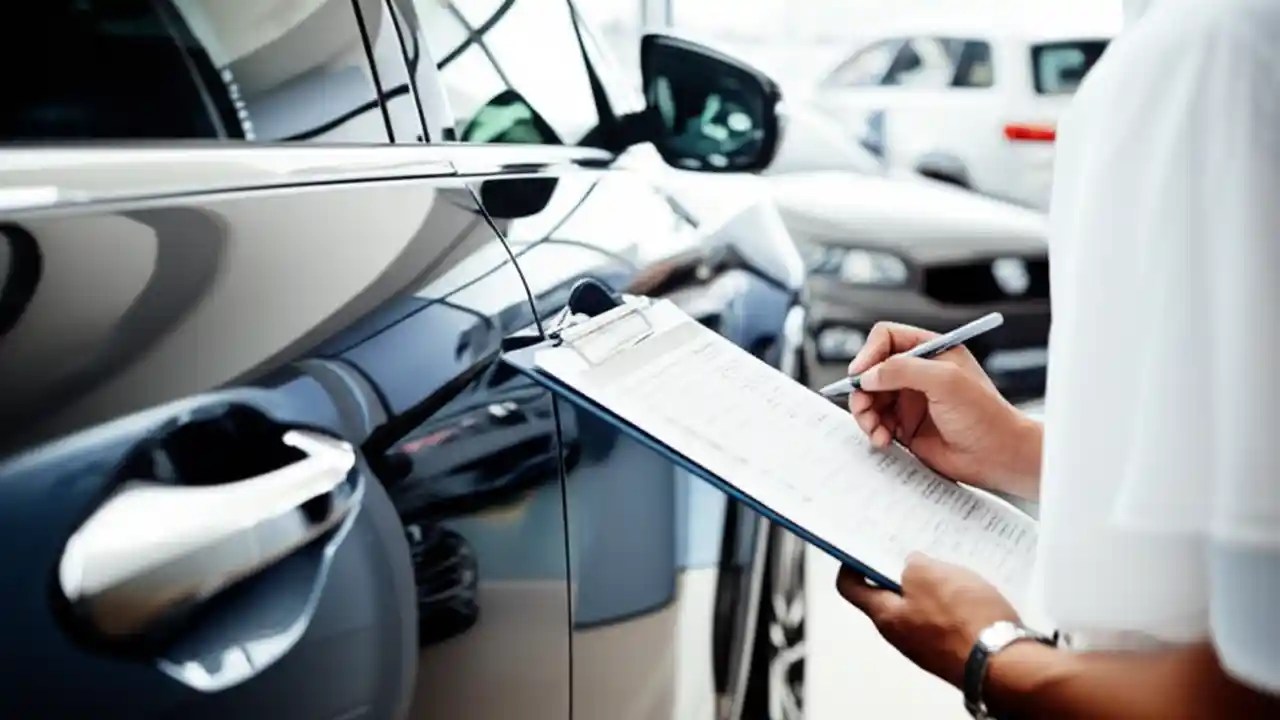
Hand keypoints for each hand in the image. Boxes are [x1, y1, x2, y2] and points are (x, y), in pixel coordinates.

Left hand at [836, 555, 1019, 687]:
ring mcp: (929, 644)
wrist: (1004, 662)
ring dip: (933, 586)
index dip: (852, 566)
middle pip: (890, 597)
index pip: (852, 589)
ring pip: (922, 607)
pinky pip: (948, 619)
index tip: (860, 549)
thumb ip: (912, 565)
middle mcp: (902, 635)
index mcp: (886, 617)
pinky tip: (971, 590)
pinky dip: (954, 602)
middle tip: (915, 552)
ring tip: (950, 568)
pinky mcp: (955, 648)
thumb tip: (910, 566)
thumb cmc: (963, 620)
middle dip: (901, 572)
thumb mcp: (927, 574)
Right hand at [847, 322, 1040, 496]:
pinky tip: (883, 439)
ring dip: (865, 413)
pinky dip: (873, 430)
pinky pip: (876, 422)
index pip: (887, 339)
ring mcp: (910, 400)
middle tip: (863, 406)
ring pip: (870, 398)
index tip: (861, 373)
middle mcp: (918, 373)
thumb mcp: (945, 381)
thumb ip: (903, 370)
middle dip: (862, 389)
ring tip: (874, 428)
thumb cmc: (986, 416)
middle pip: (872, 370)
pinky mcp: (906, 426)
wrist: (997, 457)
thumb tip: (868, 375)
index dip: (869, 353)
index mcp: (930, 351)